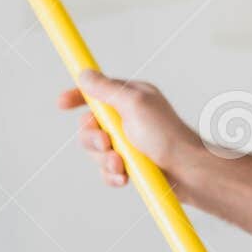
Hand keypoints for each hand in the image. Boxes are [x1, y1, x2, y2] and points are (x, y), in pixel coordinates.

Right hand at [57, 70, 208, 191]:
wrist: (189, 172)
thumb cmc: (168, 136)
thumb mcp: (135, 104)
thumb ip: (107, 89)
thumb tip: (85, 74)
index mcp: (131, 98)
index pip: (97, 92)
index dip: (78, 96)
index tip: (62, 103)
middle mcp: (128, 119)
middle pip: (90, 125)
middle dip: (93, 138)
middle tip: (106, 143)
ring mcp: (129, 143)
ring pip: (96, 151)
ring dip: (105, 159)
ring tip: (121, 164)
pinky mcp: (130, 165)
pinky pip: (107, 170)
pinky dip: (112, 175)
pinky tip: (124, 177)